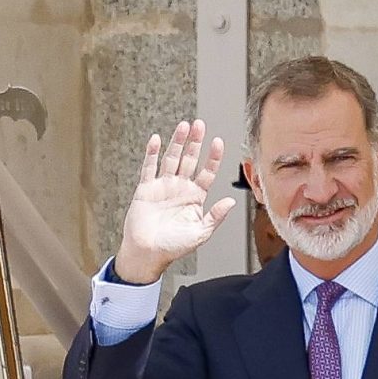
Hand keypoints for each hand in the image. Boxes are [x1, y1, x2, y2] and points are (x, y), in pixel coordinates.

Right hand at [113, 120, 237, 284]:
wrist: (148, 254)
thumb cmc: (173, 247)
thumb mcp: (200, 233)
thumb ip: (215, 216)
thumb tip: (231, 201)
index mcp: (195, 197)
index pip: (207, 172)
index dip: (213, 157)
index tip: (218, 142)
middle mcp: (180, 188)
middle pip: (190, 159)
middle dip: (196, 142)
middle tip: (200, 125)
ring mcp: (163, 186)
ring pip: (172, 158)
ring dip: (178, 142)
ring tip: (184, 126)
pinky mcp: (146, 188)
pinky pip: (149, 167)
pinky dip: (152, 153)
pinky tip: (157, 140)